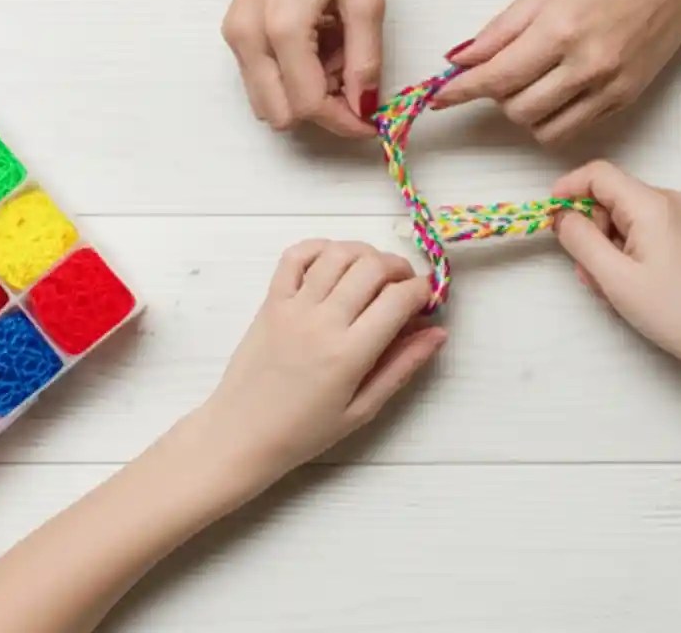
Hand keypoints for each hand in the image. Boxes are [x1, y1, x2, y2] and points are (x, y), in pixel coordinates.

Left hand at [205, 240, 446, 477]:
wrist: (242, 433)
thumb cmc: (304, 430)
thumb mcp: (363, 409)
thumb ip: (402, 367)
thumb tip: (438, 333)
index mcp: (349, 353)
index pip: (398, 299)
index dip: (423, 291)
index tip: (428, 299)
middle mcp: (322, 321)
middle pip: (372, 267)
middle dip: (399, 268)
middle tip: (404, 286)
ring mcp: (293, 307)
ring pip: (338, 253)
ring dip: (365, 254)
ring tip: (373, 274)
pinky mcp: (270, 301)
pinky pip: (295, 256)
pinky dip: (320, 248)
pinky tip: (335, 263)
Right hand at [221, 0, 383, 136]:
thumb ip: (365, 59)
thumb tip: (365, 105)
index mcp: (282, 30)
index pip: (310, 105)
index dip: (345, 122)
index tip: (371, 123)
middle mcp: (248, 38)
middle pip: (282, 114)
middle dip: (323, 111)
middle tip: (355, 85)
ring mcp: (236, 35)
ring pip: (268, 102)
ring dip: (304, 95)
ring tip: (335, 56)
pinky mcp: (235, 30)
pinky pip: (261, 78)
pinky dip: (291, 77)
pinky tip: (317, 45)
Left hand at [432, 0, 680, 144]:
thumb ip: (504, 27)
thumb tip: (463, 57)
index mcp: (562, 30)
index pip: (497, 76)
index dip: (462, 91)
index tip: (440, 98)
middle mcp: (586, 66)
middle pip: (517, 109)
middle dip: (498, 96)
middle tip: (502, 71)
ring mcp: (609, 88)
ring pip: (544, 129)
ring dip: (526, 113)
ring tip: (533, 81)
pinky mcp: (625, 99)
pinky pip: (575, 128)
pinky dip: (555, 117)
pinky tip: (558, 90)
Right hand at [552, 161, 680, 391]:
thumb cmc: (671, 309)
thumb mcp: (614, 277)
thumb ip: (581, 240)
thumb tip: (560, 215)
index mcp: (651, 203)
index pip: (598, 174)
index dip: (567, 189)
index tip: (548, 219)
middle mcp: (667, 201)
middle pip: (609, 198)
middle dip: (590, 232)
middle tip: (590, 274)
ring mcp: (678, 219)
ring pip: (622, 220)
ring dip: (605, 250)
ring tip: (613, 290)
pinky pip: (640, 233)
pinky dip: (624, 255)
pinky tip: (629, 288)